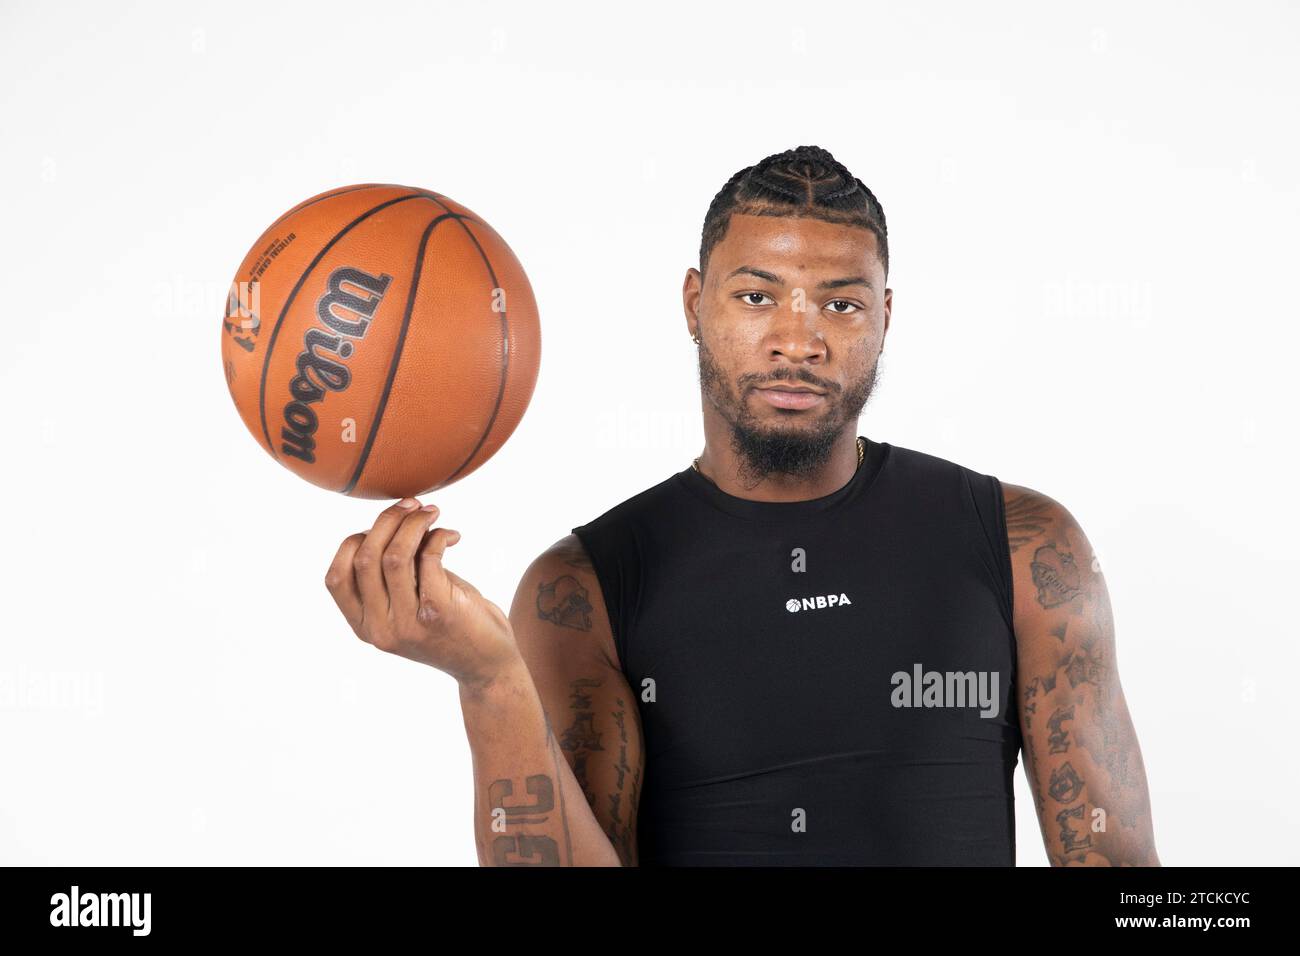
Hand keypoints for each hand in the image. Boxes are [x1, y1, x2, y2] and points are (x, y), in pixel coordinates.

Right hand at [324, 497, 520, 689]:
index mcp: (364, 627)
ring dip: (413, 523)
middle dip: (387, 520)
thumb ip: (397, 570)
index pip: (336, 578)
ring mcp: (408, 623)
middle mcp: (380, 628)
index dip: (354, 541)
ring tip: (432, 512)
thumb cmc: (450, 627)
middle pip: (366, 557)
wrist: (487, 667)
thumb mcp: (410, 603)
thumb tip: (397, 517)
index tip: (382, 525)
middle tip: (412, 505)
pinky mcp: (439, 612)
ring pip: (395, 556)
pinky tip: (451, 536)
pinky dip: (439, 536)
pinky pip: (430, 558)